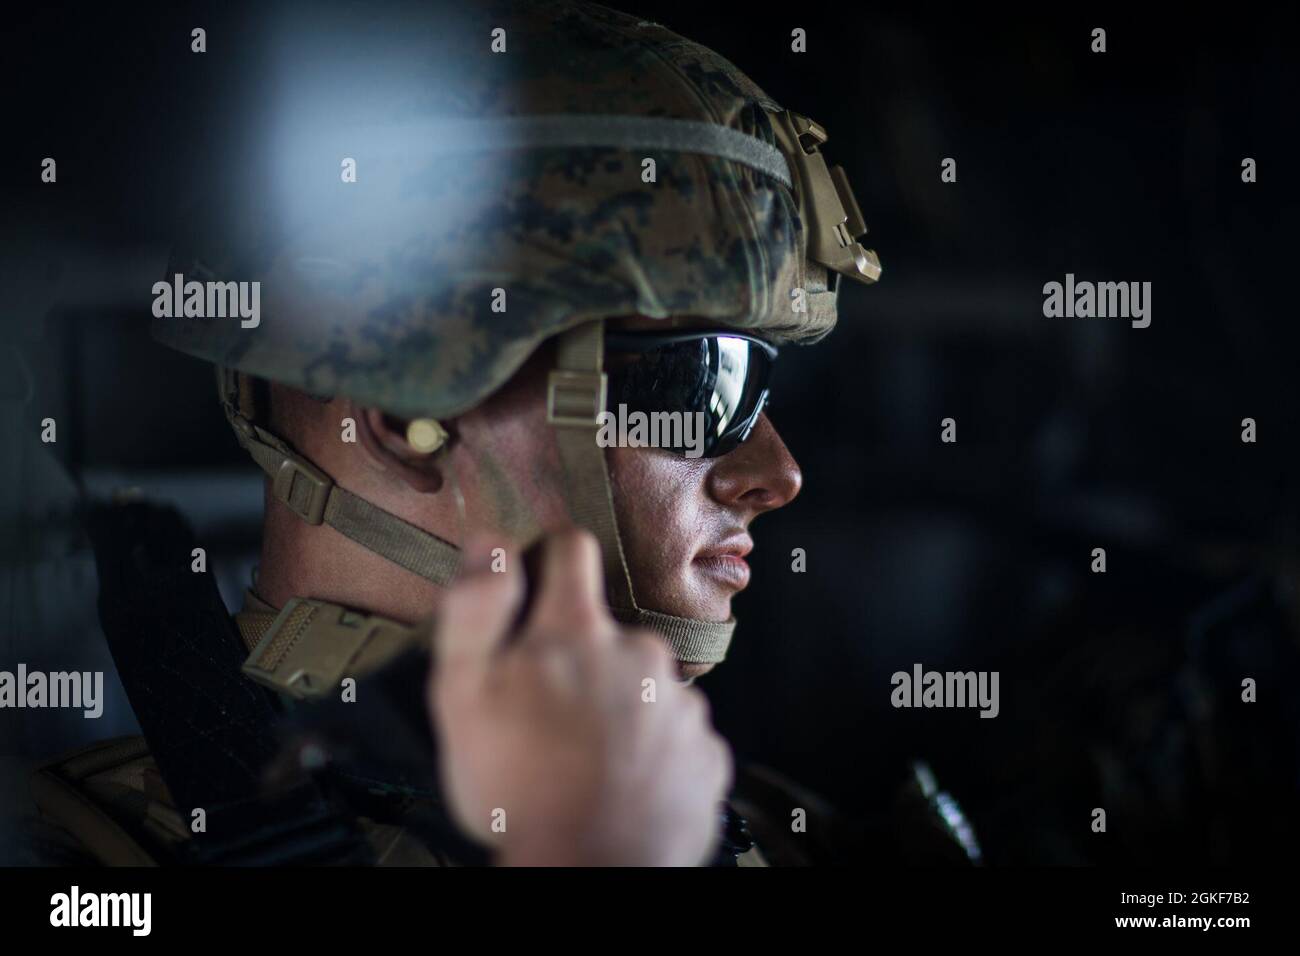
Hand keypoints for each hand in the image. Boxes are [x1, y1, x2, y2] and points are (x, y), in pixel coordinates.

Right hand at [427, 529, 732, 865]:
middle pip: (607, 629)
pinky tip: (618, 779)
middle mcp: (640, 653)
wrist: (593, 871)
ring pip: (643, 685)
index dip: (548, 561)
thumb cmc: (519, 786)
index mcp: (578, 630)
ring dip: (617, 706)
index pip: (571, 550)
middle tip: (546, 712)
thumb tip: (489, 543)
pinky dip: (649, 750)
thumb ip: (475, 608)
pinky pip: (673, 733)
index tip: (535, 589)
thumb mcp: (464, 692)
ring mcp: (680, 704)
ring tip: (581, 757)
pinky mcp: (705, 751)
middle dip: (580, 657)